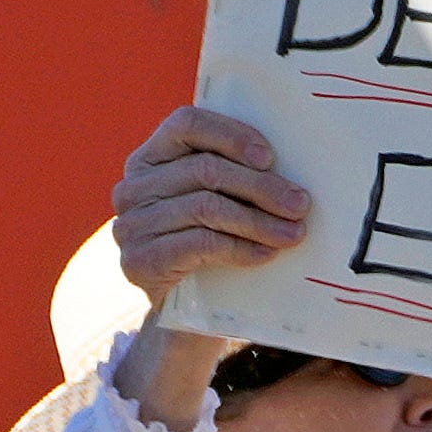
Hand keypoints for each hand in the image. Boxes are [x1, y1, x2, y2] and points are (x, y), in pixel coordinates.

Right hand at [112, 106, 308, 309]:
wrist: (183, 307)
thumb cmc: (212, 242)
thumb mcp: (221, 200)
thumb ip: (237, 175)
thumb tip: (294, 173)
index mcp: (152, 158)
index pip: (186, 124)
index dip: (231, 135)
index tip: (269, 158)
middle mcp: (134, 187)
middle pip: (204, 170)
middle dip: (261, 187)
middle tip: (300, 204)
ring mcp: (131, 225)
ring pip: (205, 207)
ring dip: (258, 221)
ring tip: (292, 233)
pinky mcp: (139, 261)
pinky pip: (198, 244)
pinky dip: (240, 247)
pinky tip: (266, 253)